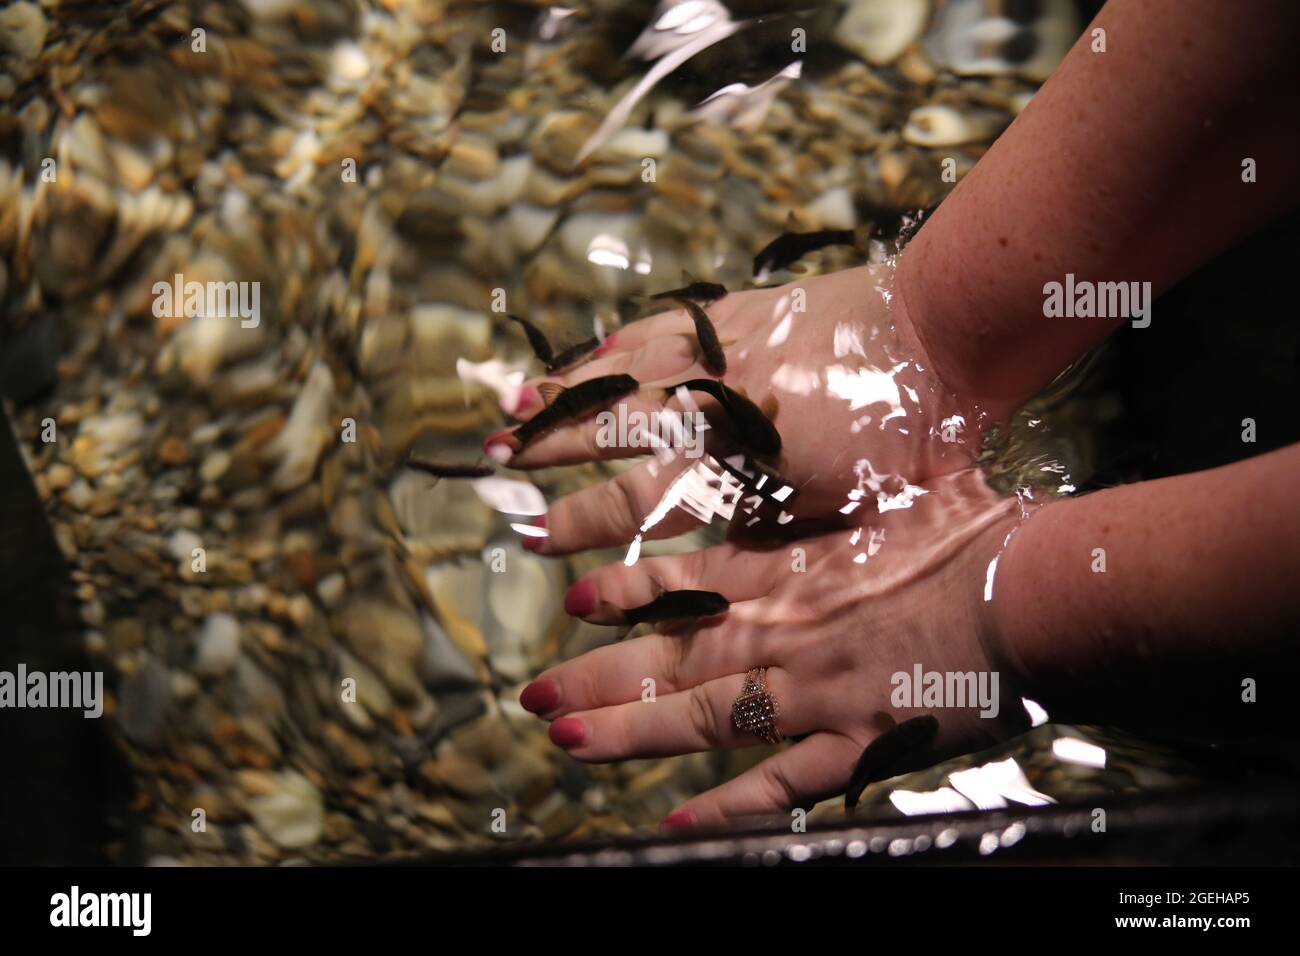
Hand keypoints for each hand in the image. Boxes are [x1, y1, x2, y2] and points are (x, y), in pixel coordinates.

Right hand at [489, 263, 982, 554]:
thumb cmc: (907, 441)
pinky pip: (662, 327)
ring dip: (568, 391)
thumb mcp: (837, 508)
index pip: (639, 500)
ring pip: (624, 372)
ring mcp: (721, 348)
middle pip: (613, 430)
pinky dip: (620, 343)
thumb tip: (705, 552)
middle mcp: (718, 402)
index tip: (536, 536)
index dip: (583, 521)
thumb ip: (762, 527)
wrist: (943, 337)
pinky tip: (593, 351)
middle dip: (551, 451)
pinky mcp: (738, 311)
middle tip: (495, 462)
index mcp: (743, 460)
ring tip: (516, 405)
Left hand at [518, 469, 1028, 826]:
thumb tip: (796, 475)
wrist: (1029, 586)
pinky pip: (782, 785)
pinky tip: (675, 820)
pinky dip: (728, 805)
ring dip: (631, 731)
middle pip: (673, 659)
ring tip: (567, 742)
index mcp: (792, 571)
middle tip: (534, 695)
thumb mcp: (885, 495)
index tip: (574, 601)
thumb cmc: (968, 532)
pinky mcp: (859, 743)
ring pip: (704, 718)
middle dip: (598, 678)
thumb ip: (828, 504)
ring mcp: (816, 692)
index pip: (687, 585)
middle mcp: (785, 631)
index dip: (625, 596)